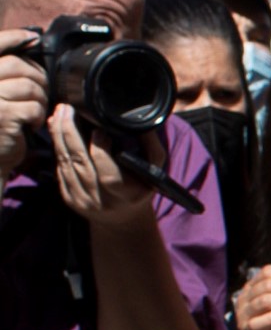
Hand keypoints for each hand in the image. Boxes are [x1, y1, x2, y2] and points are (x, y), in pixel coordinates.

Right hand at [0, 35, 41, 178]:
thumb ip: (6, 71)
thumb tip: (31, 41)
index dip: (15, 37)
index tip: (34, 37)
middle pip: (17, 65)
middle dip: (37, 77)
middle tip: (42, 91)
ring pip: (30, 87)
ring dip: (40, 99)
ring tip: (35, 110)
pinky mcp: (3, 115)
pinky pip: (34, 107)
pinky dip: (39, 116)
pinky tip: (31, 124)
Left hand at [50, 106, 162, 229]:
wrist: (122, 220)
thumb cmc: (140, 189)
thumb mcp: (154, 172)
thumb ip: (152, 148)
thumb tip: (143, 124)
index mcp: (125, 196)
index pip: (107, 174)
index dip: (100, 150)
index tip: (99, 129)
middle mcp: (101, 200)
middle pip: (79, 163)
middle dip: (70, 133)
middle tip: (66, 110)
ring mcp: (82, 200)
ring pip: (65, 162)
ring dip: (59, 136)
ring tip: (58, 114)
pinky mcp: (69, 198)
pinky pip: (60, 169)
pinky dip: (57, 149)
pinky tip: (57, 132)